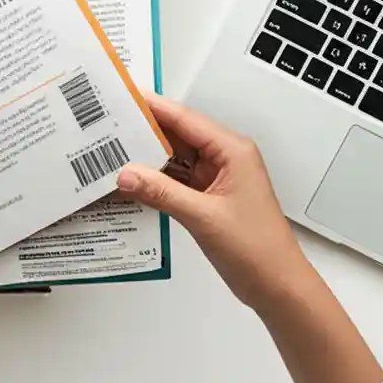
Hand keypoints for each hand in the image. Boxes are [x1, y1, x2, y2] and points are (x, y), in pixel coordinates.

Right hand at [118, 96, 382, 382]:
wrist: (277, 285)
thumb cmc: (258, 249)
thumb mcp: (204, 217)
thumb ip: (162, 192)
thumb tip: (126, 173)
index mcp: (233, 151)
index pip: (185, 119)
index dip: (153, 107)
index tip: (122, 97)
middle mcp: (226, 159)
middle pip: (178, 136)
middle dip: (144, 132)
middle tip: (105, 128)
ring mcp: (217, 179)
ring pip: (176, 159)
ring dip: (147, 159)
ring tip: (110, 153)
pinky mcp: (210, 199)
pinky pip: (178, 181)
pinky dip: (156, 181)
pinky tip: (132, 183)